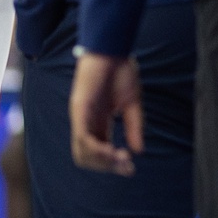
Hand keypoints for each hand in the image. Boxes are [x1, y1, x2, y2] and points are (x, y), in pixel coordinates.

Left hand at [70, 51, 143, 175]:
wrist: (113, 49)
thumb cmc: (122, 72)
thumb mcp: (132, 104)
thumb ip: (133, 127)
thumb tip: (138, 151)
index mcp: (98, 122)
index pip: (99, 151)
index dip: (113, 164)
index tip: (130, 168)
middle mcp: (86, 123)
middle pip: (87, 157)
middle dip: (106, 166)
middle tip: (126, 166)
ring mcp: (80, 116)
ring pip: (81, 152)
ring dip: (101, 161)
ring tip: (120, 159)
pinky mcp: (79, 108)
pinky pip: (82, 136)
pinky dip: (96, 148)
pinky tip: (112, 150)